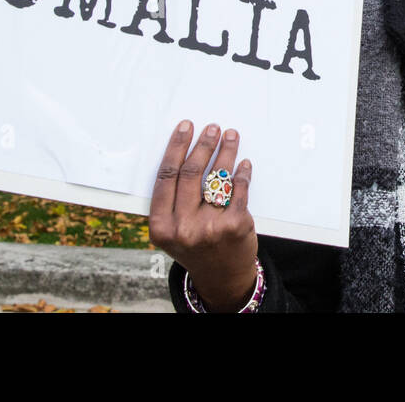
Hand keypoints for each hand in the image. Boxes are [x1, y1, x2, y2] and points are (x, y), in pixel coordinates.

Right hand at [148, 121, 257, 311]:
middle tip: (211, 128)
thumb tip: (184, 151)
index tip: (186, 127)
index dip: (176, 147)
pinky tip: (243, 163)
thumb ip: (171, 200)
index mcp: (160, 226)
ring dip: (225, 152)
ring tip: (230, 137)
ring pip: (217, 178)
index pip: (166, 176)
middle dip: (203, 145)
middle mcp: (183, 227)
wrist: (221, 278)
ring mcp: (210, 227)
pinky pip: (238, 190)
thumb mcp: (171, 231)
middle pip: (191, 173)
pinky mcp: (235, 226)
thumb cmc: (194, 246)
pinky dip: (241, 173)